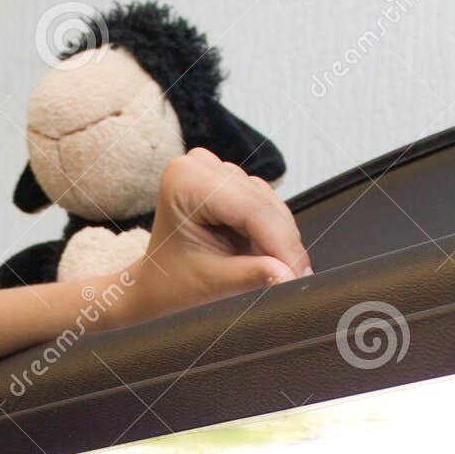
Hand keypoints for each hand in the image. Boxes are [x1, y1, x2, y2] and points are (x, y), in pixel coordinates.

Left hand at [124, 147, 312, 322]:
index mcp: (185, 182)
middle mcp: (199, 167)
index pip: (250, 208)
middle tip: (296, 280)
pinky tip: (268, 258)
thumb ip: (251, 277)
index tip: (298, 275)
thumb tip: (290, 275)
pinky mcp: (228, 182)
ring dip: (278, 240)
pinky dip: (271, 234)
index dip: (281, 243)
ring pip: (268, 204)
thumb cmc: (169, 285)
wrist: (155, 286)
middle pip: (262, 203)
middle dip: (282, 244)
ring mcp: (214, 171)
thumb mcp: (210, 285)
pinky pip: (265, 205)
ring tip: (277, 274)